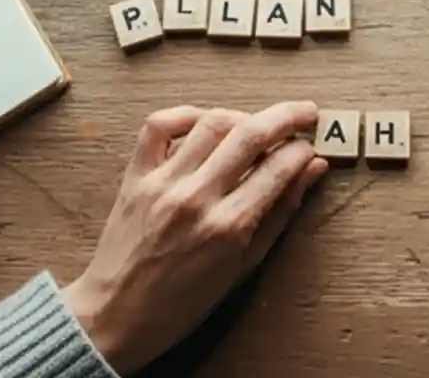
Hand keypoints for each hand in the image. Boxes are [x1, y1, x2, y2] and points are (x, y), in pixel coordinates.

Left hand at [61, 102, 326, 373]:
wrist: (116, 316)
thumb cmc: (184, 302)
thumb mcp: (244, 266)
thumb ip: (280, 213)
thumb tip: (312, 170)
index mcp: (229, 227)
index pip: (279, 167)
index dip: (304, 151)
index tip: (312, 147)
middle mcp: (197, 197)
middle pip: (251, 133)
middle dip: (288, 116)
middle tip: (306, 112)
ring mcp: (163, 183)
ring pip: (211, 123)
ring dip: (243, 115)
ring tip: (256, 125)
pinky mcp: (135, 176)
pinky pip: (160, 125)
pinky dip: (187, 114)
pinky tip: (206, 123)